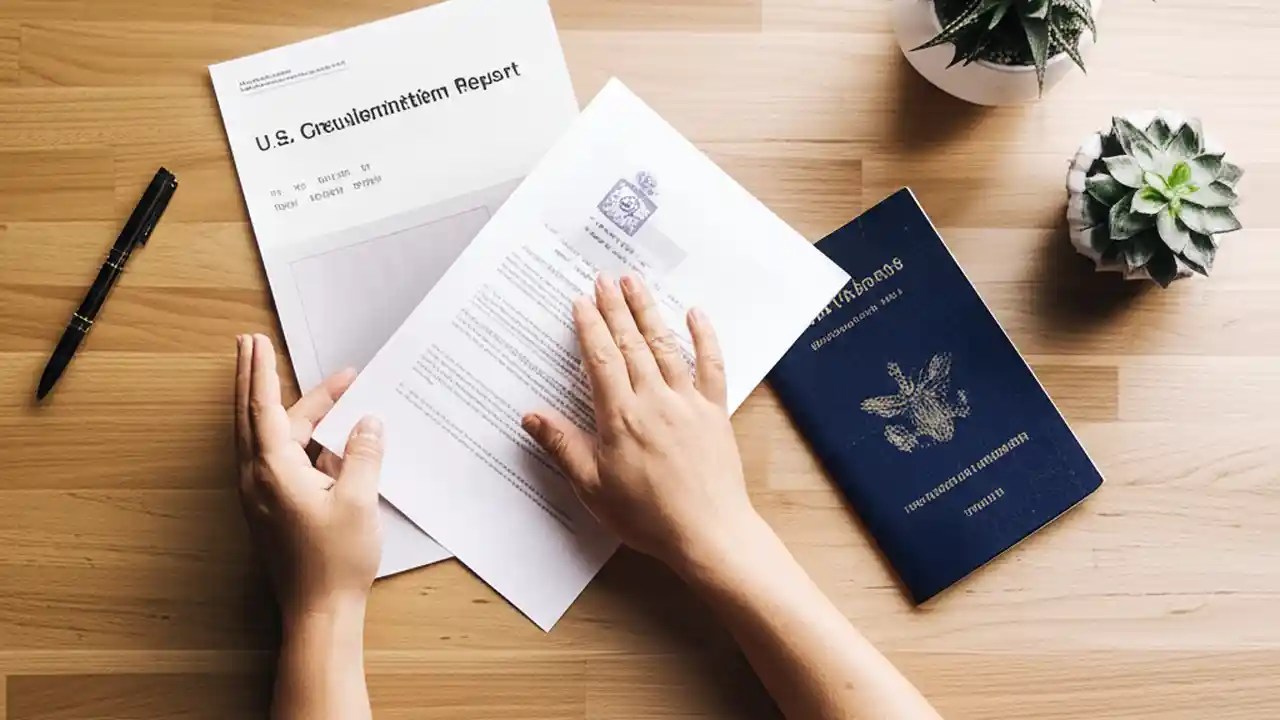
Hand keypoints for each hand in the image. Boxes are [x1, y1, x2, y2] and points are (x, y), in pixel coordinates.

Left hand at [234, 334, 383, 620]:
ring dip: (277, 406)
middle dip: (255, 378)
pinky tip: (319, 436)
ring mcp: (262, 496)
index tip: (256, 342)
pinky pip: (275, 459)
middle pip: (253, 416)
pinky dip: (291, 436)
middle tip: (251, 345)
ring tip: (299, 384)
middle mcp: (257, 479)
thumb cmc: (335, 562)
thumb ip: (363, 454)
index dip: (262, 372)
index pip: (264, 408)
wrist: (319, 613)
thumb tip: (368, 423)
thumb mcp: (359, 499)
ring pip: (264, 437)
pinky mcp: (272, 510)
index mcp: (273, 470)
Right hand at [521, 274, 760, 572]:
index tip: (580, 302)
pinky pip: (711, 366)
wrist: (707, 533)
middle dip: (615, 308)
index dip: (589, 327)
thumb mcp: (593, 487)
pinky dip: (704, 337)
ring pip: (666, 346)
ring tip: (636, 284)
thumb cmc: (647, 516)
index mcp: (621, 418)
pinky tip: (696, 314)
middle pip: (632, 344)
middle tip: (604, 278)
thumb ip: (563, 446)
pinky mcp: (714, 413)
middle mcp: (655, 401)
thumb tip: (531, 416)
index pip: (601, 359)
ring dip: (649, 312)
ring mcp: (688, 403)